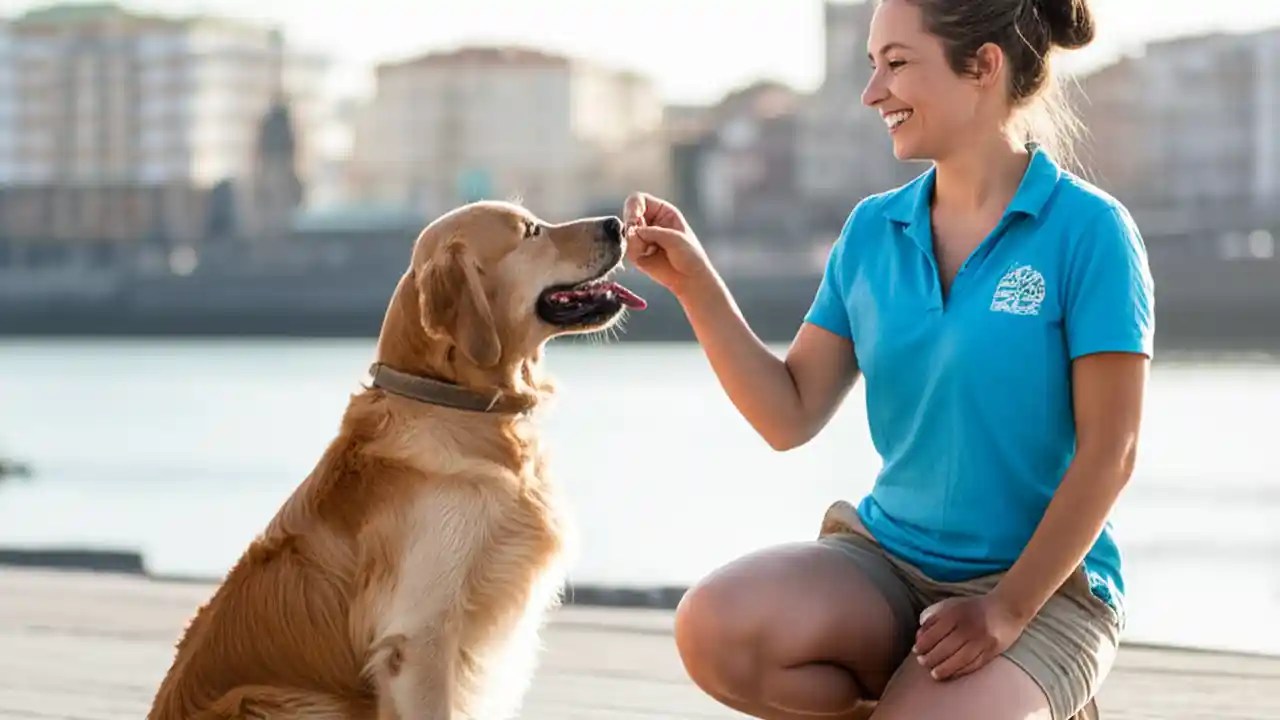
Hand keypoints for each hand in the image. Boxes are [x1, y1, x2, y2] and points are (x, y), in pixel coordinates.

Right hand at [621, 192, 713, 298]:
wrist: (690, 279)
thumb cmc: (690, 255)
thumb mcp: (675, 238)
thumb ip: (653, 232)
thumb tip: (632, 232)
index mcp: (661, 211)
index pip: (638, 200)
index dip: (633, 206)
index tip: (634, 219)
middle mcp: (649, 222)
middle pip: (628, 214)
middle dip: (631, 224)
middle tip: (638, 235)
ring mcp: (641, 237)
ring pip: (626, 233)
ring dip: (635, 241)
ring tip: (652, 251)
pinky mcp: (636, 253)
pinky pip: (627, 249)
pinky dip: (634, 252)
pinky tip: (649, 258)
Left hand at [912, 593, 1030, 681]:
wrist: (1008, 608)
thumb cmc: (975, 608)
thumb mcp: (954, 606)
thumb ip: (936, 617)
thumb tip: (919, 634)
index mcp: (957, 613)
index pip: (936, 632)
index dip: (924, 644)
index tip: (915, 650)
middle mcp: (970, 626)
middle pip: (946, 647)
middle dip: (931, 658)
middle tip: (922, 663)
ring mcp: (983, 640)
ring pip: (960, 659)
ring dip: (944, 669)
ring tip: (934, 674)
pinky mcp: (993, 650)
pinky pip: (974, 664)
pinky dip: (961, 671)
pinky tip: (951, 674)